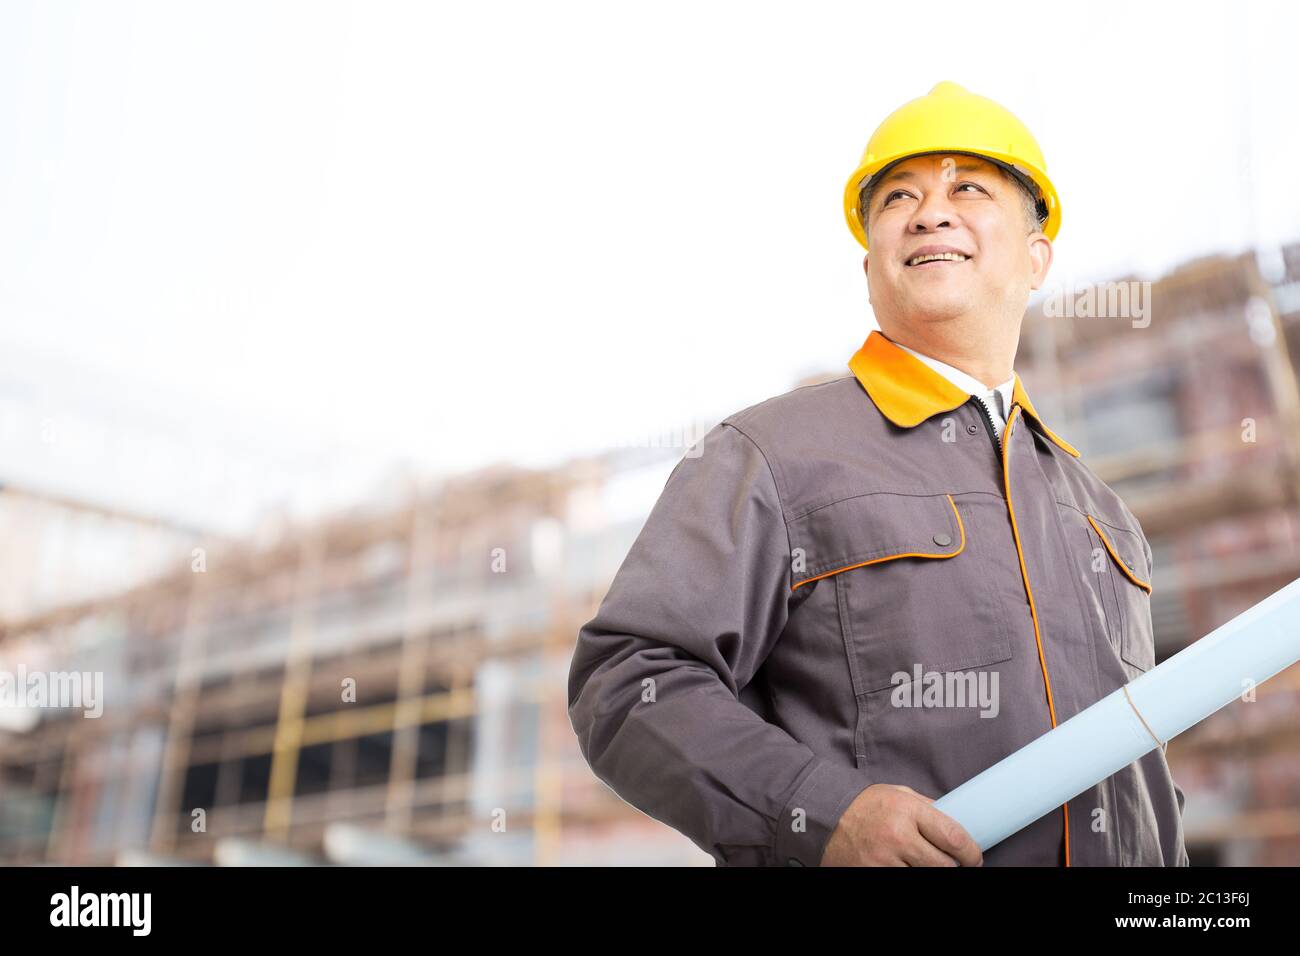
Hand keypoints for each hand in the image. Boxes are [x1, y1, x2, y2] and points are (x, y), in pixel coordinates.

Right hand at [819, 783, 983, 865]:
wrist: (824, 818)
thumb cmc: (864, 805)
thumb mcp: (897, 794)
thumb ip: (926, 808)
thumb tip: (955, 821)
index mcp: (907, 810)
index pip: (953, 837)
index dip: (971, 853)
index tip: (974, 858)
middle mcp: (897, 835)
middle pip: (944, 865)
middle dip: (953, 867)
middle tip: (954, 865)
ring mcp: (884, 859)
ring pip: (925, 877)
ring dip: (929, 872)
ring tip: (923, 863)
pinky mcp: (873, 874)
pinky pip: (902, 881)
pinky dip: (908, 874)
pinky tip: (906, 867)